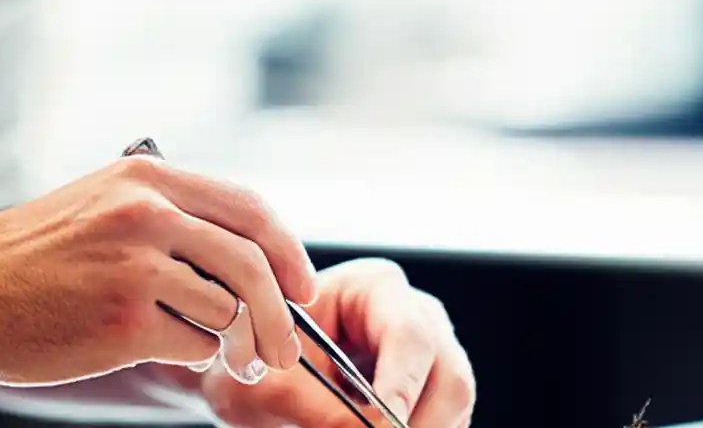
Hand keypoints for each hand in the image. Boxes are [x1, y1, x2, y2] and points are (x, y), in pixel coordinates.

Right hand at [0, 155, 315, 384]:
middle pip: (252, 262)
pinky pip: (193, 345)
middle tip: (287, 345)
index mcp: (146, 178)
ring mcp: (136, 266)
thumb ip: (169, 214)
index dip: (287, 250)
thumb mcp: (100, 202)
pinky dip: (187, 353)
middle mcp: (146, 213)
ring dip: (225, 336)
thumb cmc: (28, 255)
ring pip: (226, 308)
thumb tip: (247, 252)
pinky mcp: (123, 321)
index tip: (301, 285)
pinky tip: (151, 345)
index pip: (249, 207)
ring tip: (198, 342)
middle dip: (282, 311)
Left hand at [186, 259, 475, 426]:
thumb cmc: (253, 363)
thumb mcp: (268, 385)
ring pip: (454, 405)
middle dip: (419, 423)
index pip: (409, 335)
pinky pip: (447, 423)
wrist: (247, 374)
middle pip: (449, 374)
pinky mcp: (430, 391)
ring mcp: (429, 354)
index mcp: (374, 288)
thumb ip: (315, 407)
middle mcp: (414, 314)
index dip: (402, 387)